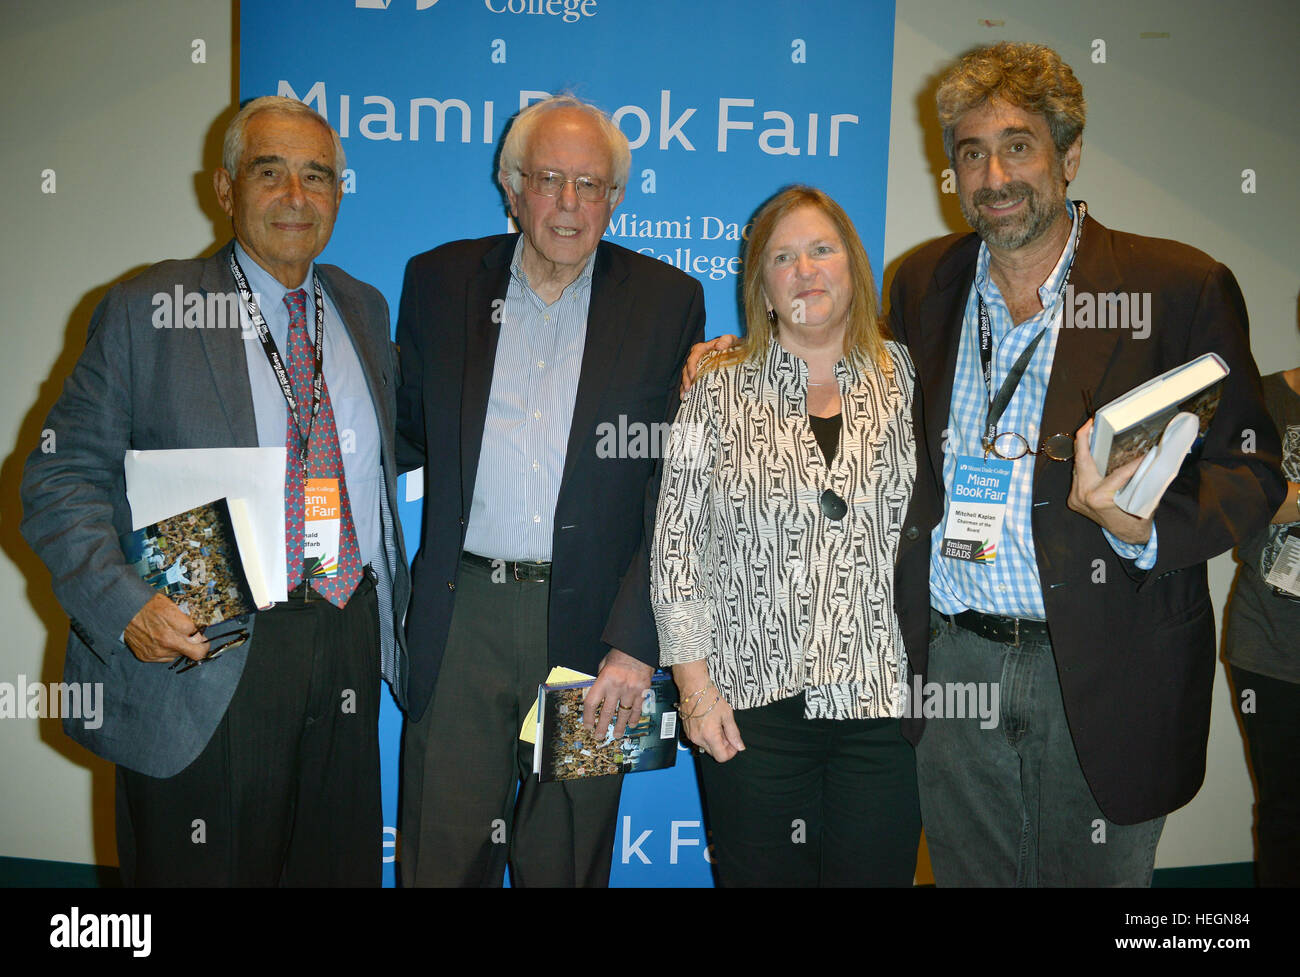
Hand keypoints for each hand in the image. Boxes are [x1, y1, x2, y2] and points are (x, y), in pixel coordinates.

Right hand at [123, 593, 208, 663]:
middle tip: (196, 641)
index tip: (200, 634)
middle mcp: (167, 642)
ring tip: (171, 636)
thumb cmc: (149, 606)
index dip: (202, 636)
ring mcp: (157, 651)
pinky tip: (161, 641)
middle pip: (195, 653)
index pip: (201, 639)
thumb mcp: (172, 607)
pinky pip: (166, 658)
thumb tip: (198, 633)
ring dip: (180, 648)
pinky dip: (167, 651)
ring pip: (179, 655)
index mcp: (176, 626)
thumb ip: (187, 622)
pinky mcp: (147, 657)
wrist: (125, 612)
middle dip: (199, 647)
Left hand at [583, 649, 654, 738]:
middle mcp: (617, 686)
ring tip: (616, 735)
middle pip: (607, 712)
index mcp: (604, 679)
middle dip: (602, 727)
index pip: (592, 703)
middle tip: (599, 736)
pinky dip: (634, 718)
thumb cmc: (620, 654)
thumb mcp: (604, 664)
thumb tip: (596, 695)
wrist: (639, 647)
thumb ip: (600, 680)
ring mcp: (631, 690)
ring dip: (619, 726)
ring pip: (624, 713)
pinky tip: (632, 724)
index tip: (587, 724)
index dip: (588, 716)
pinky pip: (638, 708)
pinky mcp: (643, 691)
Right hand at [672, 661, 744, 761]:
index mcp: (709, 736)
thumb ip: (733, 733)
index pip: (721, 757)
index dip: (731, 752)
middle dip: (723, 745)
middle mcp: (698, 738)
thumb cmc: (709, 697)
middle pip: (714, 753)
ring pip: (706, 746)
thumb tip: (739, 746)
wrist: (693, 686)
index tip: (734, 743)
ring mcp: (691, 735)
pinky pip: (699, 739)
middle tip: (727, 730)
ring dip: (714, 740)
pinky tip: (709, 723)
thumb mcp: (727, 715)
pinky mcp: (687, 731)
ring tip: (718, 724)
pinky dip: (706, 735)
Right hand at [680, 334, 739, 397]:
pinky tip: (684, 397)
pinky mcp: (697, 374)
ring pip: (686, 375)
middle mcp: (696, 357)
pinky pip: (689, 381)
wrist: (733, 351)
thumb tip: (719, 346)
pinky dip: (686, 389)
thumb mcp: (731, 340)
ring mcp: (695, 366)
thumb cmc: (731, 345)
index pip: (694, 356)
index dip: (691, 366)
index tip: (693, 376)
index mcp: (702, 348)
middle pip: (687, 368)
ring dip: (684, 385)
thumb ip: (726, 340)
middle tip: (688, 388)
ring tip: (684, 395)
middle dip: (686, 379)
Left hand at [1067, 418, 1154, 544]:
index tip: (1145, 451)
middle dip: (1084, 440)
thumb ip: (1145, 480)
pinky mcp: (1074, 498)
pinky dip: (1084, 463)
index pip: (1118, 473)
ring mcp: (1076, 497)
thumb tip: (1155, 457)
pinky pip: (1078, 475)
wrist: (1127, 537)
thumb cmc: (1138, 520)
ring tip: (1091, 431)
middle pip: (1082, 461)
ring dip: (1084, 450)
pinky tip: (1091, 451)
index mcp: (1099, 498)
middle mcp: (1083, 496)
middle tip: (1091, 423)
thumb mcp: (1145, 500)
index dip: (1134, 461)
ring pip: (1078, 467)